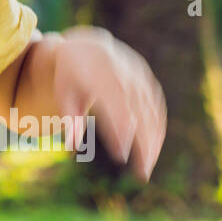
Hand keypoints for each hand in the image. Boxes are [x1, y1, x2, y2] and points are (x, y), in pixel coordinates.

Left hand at [52, 26, 166, 180]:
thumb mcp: (64, 94)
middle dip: (142, 144)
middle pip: (138, 113)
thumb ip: (69, 118)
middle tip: (142, 172)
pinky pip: (156, 106)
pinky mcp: (146, 80)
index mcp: (99, 77)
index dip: (119, 132)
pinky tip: (154, 147)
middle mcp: (122, 76)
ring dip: (153, 140)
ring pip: (151, 111)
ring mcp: (138, 77)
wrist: (87, 47)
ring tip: (148, 165)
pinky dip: (158, 126)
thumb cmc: (70, 77)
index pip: (114, 108)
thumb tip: (71, 146)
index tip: (121, 157)